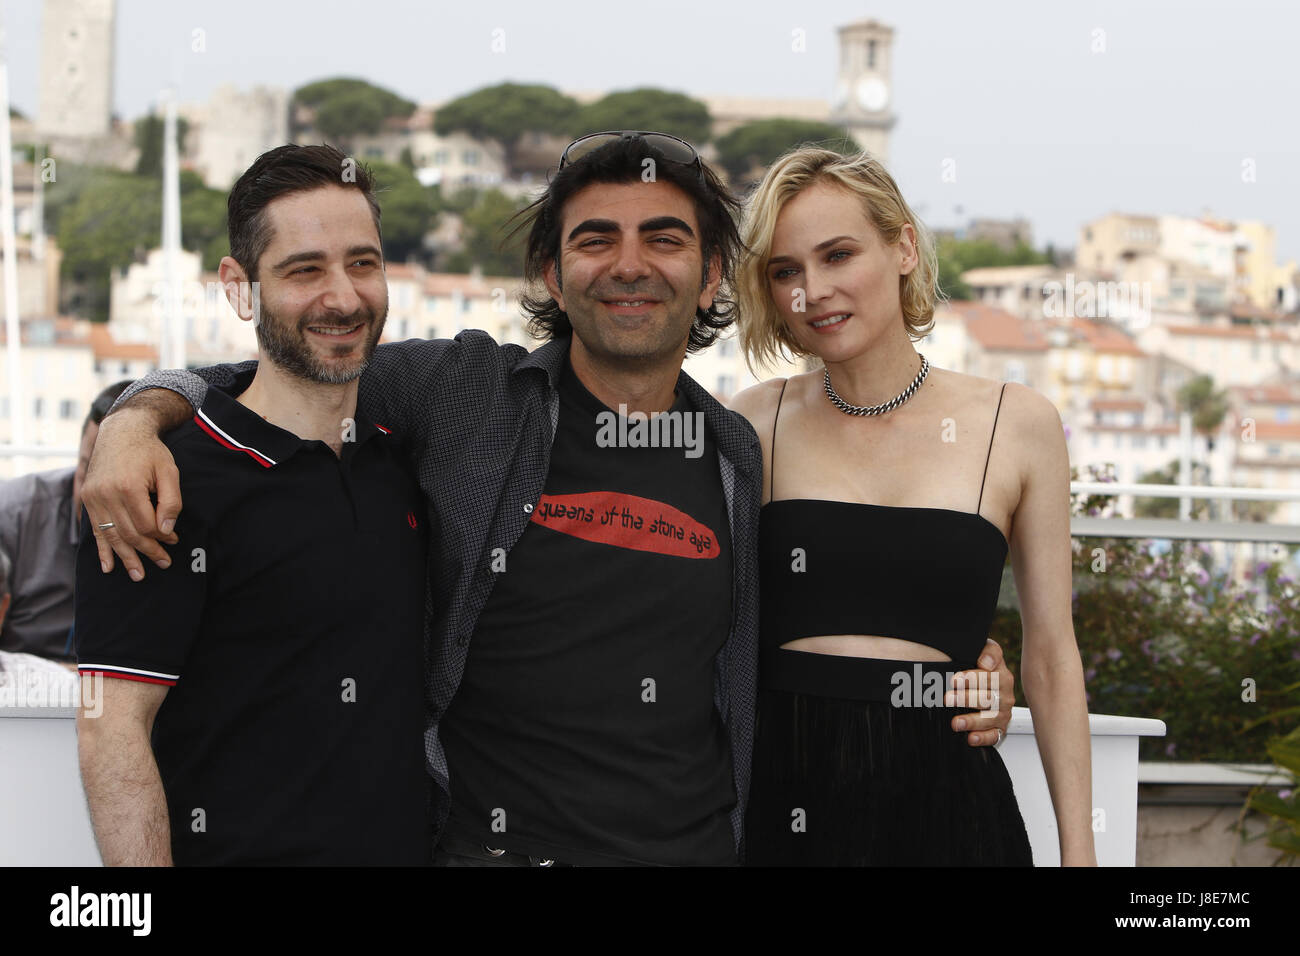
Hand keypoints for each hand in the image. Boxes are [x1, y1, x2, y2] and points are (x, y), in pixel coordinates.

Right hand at [81, 409, 181, 579]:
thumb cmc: (150, 452)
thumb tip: (166, 531)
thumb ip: (171, 501)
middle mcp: (106, 494)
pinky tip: (108, 566)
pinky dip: (102, 549)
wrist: (121, 432)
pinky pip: (95, 529)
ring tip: (138, 575)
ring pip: (111, 535)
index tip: (174, 540)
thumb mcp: (169, 471)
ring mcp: (93, 497)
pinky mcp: (87, 498)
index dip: (161, 536)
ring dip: (125, 557)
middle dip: (147, 551)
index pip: (146, 524)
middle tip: (164, 563)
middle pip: (128, 533)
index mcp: (128, 487)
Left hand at [945, 638, 1014, 746]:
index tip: (955, 679)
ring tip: (955, 722)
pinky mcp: (1000, 728)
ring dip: (972, 721)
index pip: (990, 676)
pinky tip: (970, 738)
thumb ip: (988, 651)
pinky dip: (983, 738)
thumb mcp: (985, 651)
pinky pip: (994, 735)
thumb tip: (985, 661)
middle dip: (966, 699)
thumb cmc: (981, 666)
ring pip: (990, 718)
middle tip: (948, 699)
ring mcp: (1003, 712)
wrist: (989, 685)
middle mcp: (1004, 694)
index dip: (973, 677)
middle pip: (987, 698)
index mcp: (1001, 675)